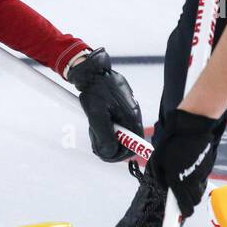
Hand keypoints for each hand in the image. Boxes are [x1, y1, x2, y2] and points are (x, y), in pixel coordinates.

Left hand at [66, 47, 143, 162]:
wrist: (92, 72)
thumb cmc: (96, 91)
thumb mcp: (97, 115)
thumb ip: (105, 135)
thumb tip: (109, 152)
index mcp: (132, 118)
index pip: (134, 145)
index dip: (119, 153)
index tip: (105, 152)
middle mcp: (133, 116)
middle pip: (126, 141)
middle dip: (110, 145)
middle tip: (96, 140)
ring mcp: (127, 112)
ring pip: (119, 133)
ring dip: (106, 136)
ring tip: (93, 129)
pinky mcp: (120, 108)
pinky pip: (116, 124)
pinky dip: (105, 127)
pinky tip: (95, 122)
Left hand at [147, 108, 225, 216]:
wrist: (191, 128)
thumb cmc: (171, 143)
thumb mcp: (157, 161)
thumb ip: (160, 178)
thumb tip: (165, 188)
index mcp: (178, 181)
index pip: (185, 206)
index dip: (182, 213)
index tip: (179, 215)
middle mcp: (192, 181)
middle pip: (194, 202)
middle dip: (187, 203)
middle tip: (179, 197)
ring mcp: (202, 175)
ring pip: (199, 192)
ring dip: (192, 192)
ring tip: (183, 181)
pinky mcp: (208, 168)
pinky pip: (202, 180)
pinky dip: (196, 181)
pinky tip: (188, 169)